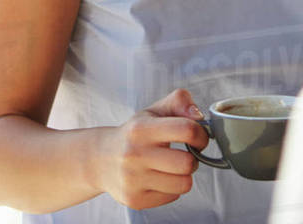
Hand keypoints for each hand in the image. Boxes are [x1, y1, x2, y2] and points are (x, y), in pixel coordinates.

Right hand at [91, 88, 208, 209]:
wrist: (100, 159)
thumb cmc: (134, 134)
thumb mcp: (153, 111)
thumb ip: (178, 102)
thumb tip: (199, 115)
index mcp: (140, 129)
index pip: (186, 129)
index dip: (201, 134)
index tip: (199, 138)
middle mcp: (134, 154)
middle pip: (187, 163)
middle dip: (193, 159)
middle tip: (184, 155)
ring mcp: (133, 180)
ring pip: (183, 184)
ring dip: (183, 175)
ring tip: (171, 167)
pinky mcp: (135, 199)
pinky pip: (172, 197)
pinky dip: (171, 189)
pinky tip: (159, 179)